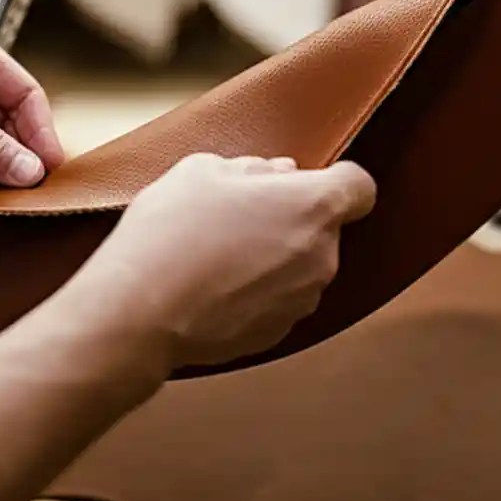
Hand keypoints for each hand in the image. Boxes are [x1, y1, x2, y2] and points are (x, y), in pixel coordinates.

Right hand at [72, 154, 376, 367]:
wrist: (140, 313)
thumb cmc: (171, 232)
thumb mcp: (202, 170)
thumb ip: (253, 168)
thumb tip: (275, 174)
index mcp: (313, 207)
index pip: (359, 187)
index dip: (336, 179)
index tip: (302, 181)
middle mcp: (322, 256)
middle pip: (323, 227)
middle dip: (290, 217)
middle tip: (238, 213)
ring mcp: (302, 300)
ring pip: (301, 264)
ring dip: (274, 255)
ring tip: (217, 251)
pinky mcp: (278, 332)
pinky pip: (278, 299)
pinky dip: (256, 290)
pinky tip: (213, 285)